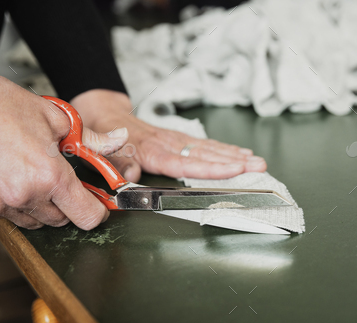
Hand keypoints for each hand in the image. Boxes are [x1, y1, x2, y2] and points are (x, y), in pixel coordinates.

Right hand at [0, 46, 127, 229]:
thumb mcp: (55, 118)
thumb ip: (90, 140)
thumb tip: (115, 142)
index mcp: (49, 176)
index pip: (87, 216)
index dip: (97, 211)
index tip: (97, 206)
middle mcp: (23, 195)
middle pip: (60, 220)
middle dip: (67, 204)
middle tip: (59, 181)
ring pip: (32, 221)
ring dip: (38, 206)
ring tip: (28, 174)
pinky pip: (4, 215)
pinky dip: (10, 203)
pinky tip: (5, 178)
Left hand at [70, 90, 266, 181]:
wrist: (102, 112)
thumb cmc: (101, 134)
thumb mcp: (97, 148)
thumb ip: (116, 162)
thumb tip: (132, 176)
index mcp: (148, 149)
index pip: (184, 162)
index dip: (210, 168)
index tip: (233, 168)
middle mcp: (166, 142)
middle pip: (204, 154)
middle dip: (234, 161)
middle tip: (258, 166)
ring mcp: (173, 139)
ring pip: (208, 148)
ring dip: (234, 155)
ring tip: (257, 162)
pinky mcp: (177, 137)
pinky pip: (203, 144)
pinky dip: (224, 148)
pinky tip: (240, 153)